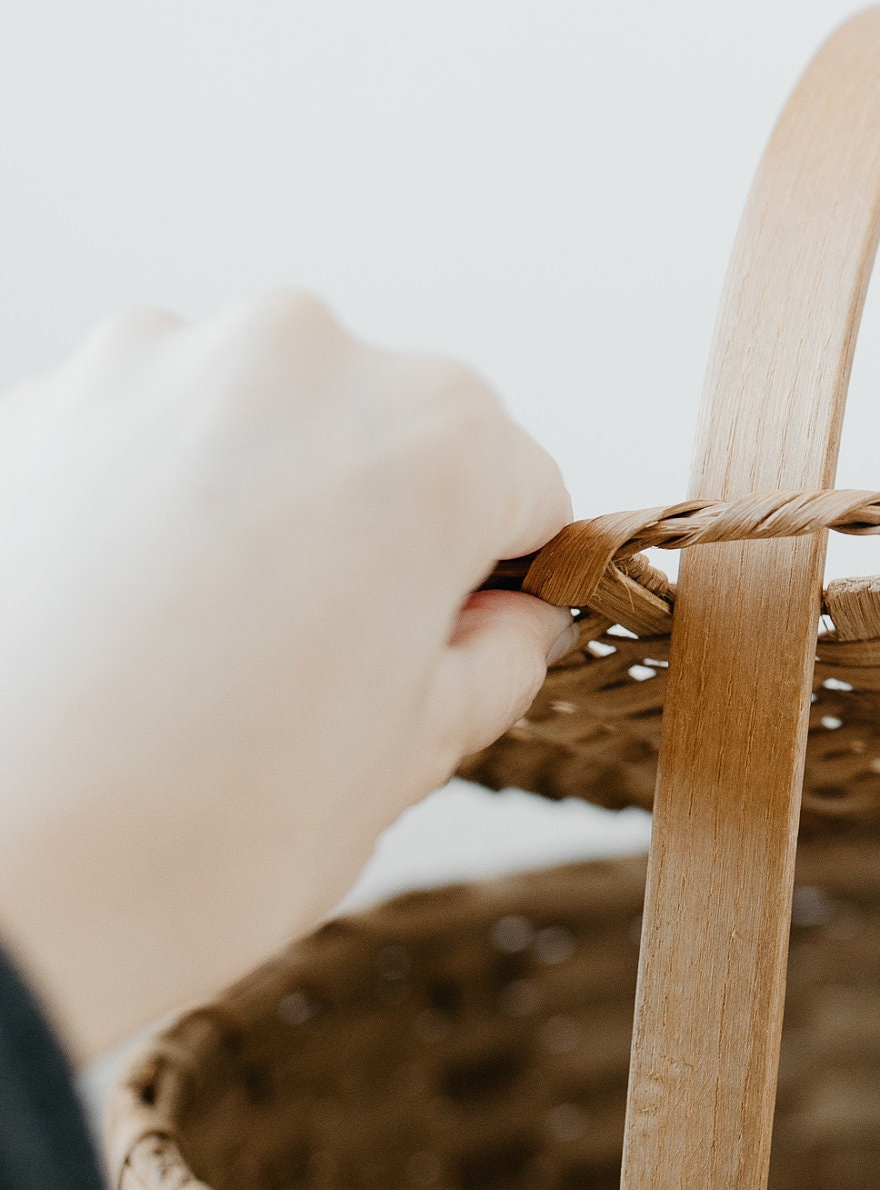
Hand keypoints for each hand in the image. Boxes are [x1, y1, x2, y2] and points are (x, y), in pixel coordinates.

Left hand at [0, 292, 570, 1058]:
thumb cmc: (196, 832)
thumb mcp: (409, 760)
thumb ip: (490, 659)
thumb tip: (502, 621)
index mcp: (432, 437)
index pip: (519, 489)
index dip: (493, 580)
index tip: (448, 643)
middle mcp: (296, 357)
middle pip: (379, 436)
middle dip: (362, 529)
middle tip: (308, 667)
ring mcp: (149, 366)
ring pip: (244, 428)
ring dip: (240, 509)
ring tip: (188, 653)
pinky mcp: (31, 402)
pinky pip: (128, 443)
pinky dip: (131, 512)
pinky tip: (106, 627)